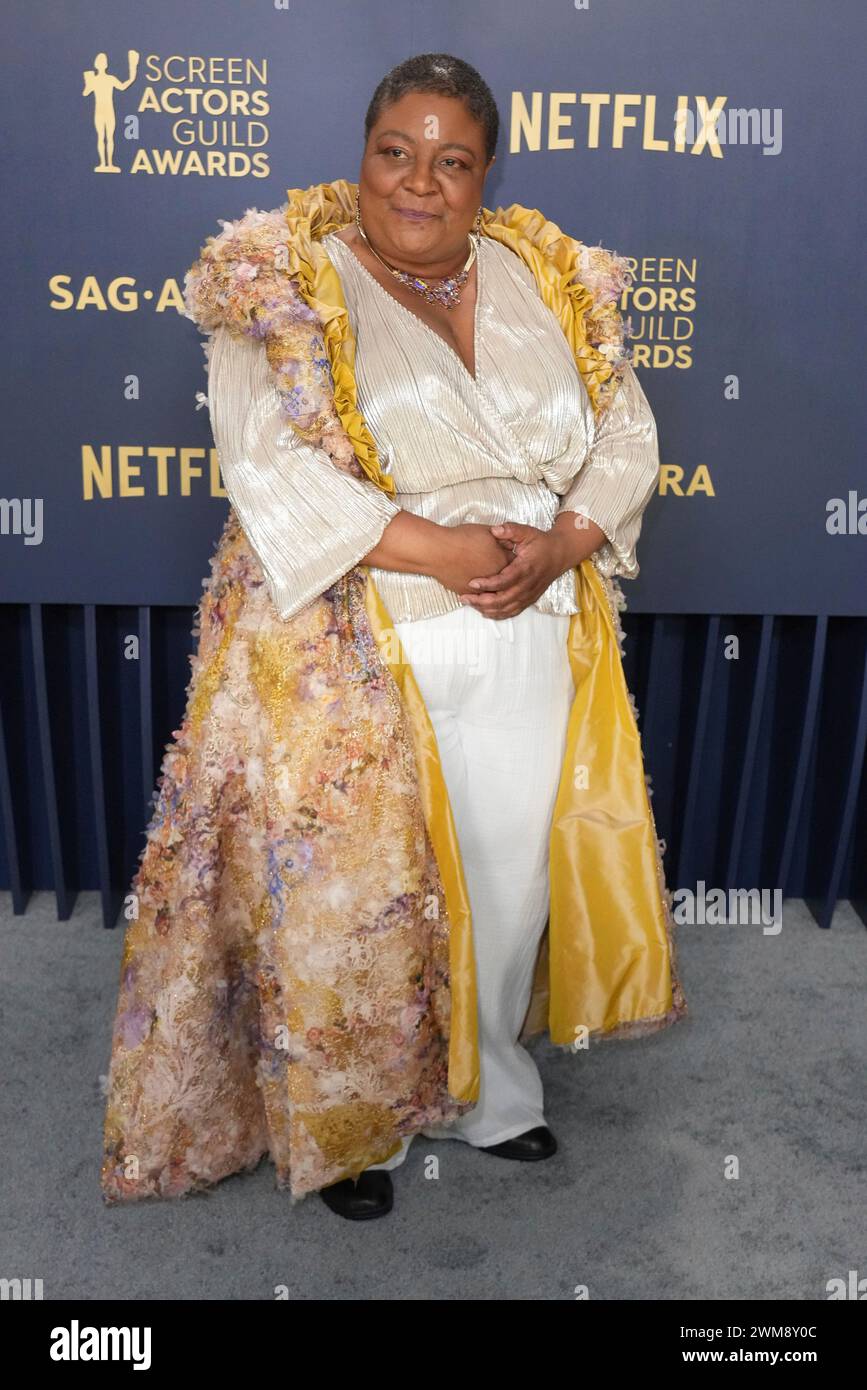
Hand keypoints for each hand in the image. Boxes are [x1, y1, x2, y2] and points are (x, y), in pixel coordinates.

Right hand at [431, 522, 512, 595]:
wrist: (439, 551)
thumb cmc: (461, 539)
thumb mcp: (487, 532)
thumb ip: (502, 538)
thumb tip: (509, 543)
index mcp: (502, 561)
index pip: (515, 562)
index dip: (512, 558)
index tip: (510, 556)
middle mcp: (495, 578)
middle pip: (506, 580)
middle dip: (505, 574)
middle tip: (501, 568)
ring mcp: (481, 588)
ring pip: (492, 590)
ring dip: (493, 586)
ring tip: (492, 580)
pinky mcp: (468, 593)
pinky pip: (477, 595)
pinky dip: (479, 591)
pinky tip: (478, 586)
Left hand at [459, 521, 575, 618]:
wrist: (560, 555)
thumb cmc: (541, 543)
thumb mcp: (528, 532)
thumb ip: (511, 530)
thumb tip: (494, 530)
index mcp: (526, 568)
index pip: (505, 581)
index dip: (488, 584)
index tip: (471, 583)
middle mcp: (528, 585)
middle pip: (503, 600)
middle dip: (482, 601)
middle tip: (464, 597)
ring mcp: (529, 595)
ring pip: (506, 609)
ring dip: (486, 609)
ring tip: (469, 603)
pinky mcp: (529, 601)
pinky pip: (512, 612)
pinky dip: (497, 614)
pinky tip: (483, 611)